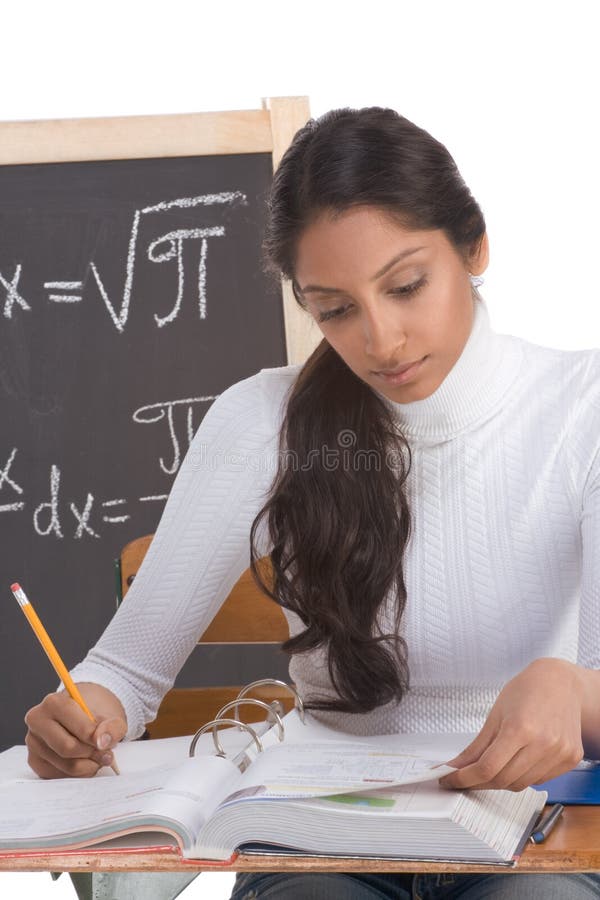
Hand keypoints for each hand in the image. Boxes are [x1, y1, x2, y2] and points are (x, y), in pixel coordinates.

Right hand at [24, 684, 126, 778]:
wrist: (82, 718)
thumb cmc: (93, 717)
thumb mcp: (111, 717)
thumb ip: (112, 727)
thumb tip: (103, 742)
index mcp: (53, 703)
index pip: (80, 729)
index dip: (98, 740)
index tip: (110, 744)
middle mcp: (37, 721)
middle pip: (69, 749)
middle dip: (93, 754)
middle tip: (107, 754)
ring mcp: (33, 743)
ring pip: (66, 765)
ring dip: (89, 766)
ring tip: (98, 757)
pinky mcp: (35, 762)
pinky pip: (60, 776)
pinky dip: (79, 773)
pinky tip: (85, 762)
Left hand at [440, 658, 584, 791]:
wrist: (561, 683)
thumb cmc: (527, 691)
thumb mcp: (495, 714)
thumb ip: (476, 746)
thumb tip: (456, 767)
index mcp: (520, 728)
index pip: (487, 768)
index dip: (465, 778)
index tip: (451, 780)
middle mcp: (543, 744)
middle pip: (503, 780)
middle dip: (479, 782)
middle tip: (466, 777)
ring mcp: (560, 754)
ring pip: (521, 785)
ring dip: (500, 781)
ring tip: (492, 767)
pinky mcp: (571, 760)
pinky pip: (539, 780)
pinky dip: (522, 777)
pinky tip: (516, 762)